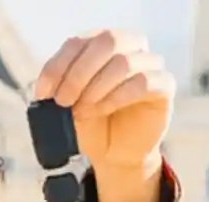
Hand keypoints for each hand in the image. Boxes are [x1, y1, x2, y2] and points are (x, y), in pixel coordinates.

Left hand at [33, 30, 174, 173]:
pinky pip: (142, 82)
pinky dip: (116, 97)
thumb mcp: (68, 106)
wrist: (115, 153)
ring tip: (82, 110)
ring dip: (96, 88)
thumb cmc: (91, 123)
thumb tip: (47, 89)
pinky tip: (101, 110)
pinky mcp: (164, 85)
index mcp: (101, 44)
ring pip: (123, 62)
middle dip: (78, 74)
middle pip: (106, 42)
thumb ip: (59, 90)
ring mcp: (150, 63)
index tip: (44, 93)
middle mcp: (129, 45)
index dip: (58, 66)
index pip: (79, 41)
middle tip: (63, 101)